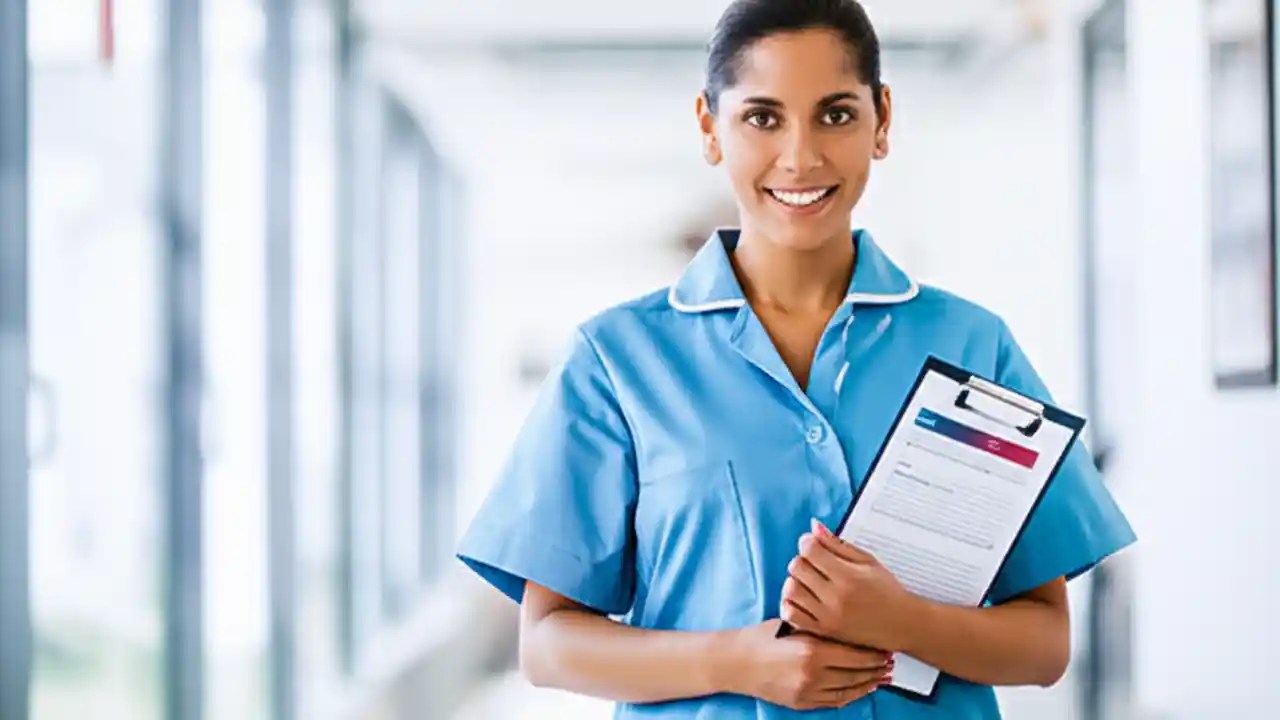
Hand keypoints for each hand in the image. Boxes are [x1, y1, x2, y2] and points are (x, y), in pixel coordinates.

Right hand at [726, 619, 893, 710]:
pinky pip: (835, 701)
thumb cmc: (762, 638)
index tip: (885, 646)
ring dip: (869, 683)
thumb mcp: (793, 624)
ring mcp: (808, 692)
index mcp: (812, 651)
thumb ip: (819, 626)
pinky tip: (861, 688)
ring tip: (883, 677)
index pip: (854, 653)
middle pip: (856, 673)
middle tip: (890, 661)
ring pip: (849, 690)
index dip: (873, 652)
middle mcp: (813, 674)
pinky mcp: (803, 703)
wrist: (737, 662)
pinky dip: (852, 695)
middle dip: (876, 668)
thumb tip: (847, 622)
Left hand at [781, 519, 916, 650]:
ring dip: (795, 581)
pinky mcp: (823, 631)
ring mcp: (827, 616)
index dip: (808, 542)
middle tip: (813, 563)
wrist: (902, 624)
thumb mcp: (868, 561)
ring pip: (790, 590)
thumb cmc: (887, 590)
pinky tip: (804, 599)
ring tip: (808, 581)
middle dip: (802, 560)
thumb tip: (814, 527)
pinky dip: (791, 603)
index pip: (810, 550)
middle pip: (797, 567)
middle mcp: (835, 597)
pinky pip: (791, 615)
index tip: (814, 545)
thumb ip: (838, 544)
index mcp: (848, 576)